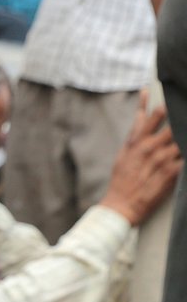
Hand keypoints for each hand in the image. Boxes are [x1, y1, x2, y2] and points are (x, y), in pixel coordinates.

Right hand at [99, 96, 182, 224]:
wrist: (121, 205)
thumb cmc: (122, 180)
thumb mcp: (124, 153)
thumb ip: (136, 133)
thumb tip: (141, 113)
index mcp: (137, 142)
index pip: (153, 115)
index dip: (164, 104)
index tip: (169, 96)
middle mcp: (150, 147)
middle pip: (173, 123)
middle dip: (181, 117)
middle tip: (185, 111)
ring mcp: (162, 159)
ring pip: (182, 138)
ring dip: (185, 133)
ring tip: (186, 130)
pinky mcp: (172, 172)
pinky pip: (186, 158)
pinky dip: (186, 154)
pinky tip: (186, 152)